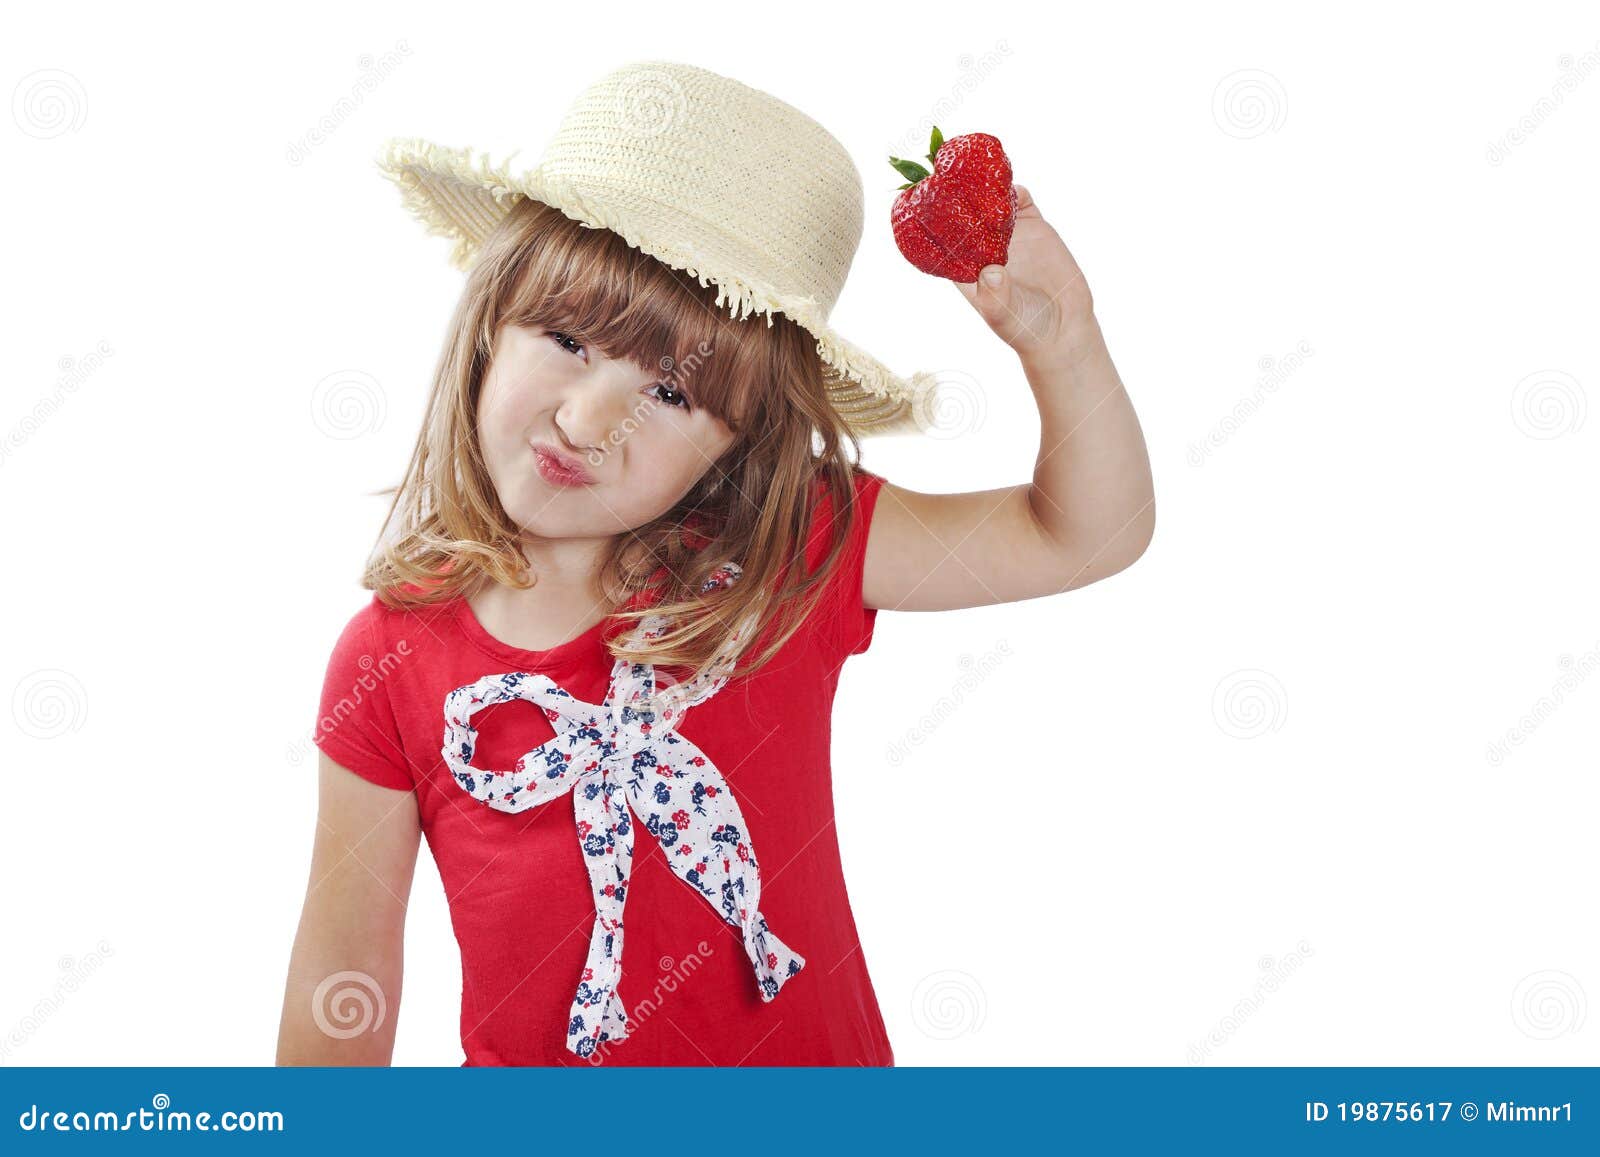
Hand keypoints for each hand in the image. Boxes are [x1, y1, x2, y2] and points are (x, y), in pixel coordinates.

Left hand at [952, 184, 1094, 359]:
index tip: (929, 201)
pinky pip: (1019, 200)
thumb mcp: (1005, 315)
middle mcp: (983, 248)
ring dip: (985, 186)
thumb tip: (990, 271)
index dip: (935, 221)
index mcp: (966, 268)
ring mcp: (1007, 235)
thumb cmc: (1024, 328)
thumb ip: (995, 295)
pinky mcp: (1033, 225)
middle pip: (964, 214)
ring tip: (978, 167)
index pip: (943, 240)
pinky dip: (1013, 188)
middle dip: (957, 194)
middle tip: (948, 171)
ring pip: (990, 202)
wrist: (1064, 326)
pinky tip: (1008, 180)